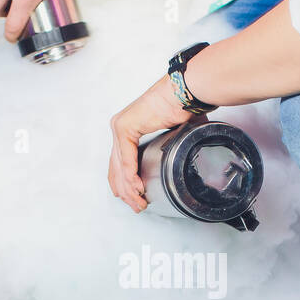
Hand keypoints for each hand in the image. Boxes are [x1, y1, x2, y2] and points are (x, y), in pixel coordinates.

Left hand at [108, 77, 194, 212]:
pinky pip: (126, 158)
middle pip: (116, 167)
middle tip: (136, 206)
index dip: (123, 183)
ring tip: (138, 202)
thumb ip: (169, 148)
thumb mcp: (171, 135)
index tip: (131, 198)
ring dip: (129, 188)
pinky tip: (137, 187)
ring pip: (120, 166)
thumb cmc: (181, 108)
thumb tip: (182, 159)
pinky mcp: (124, 128)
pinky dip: (131, 175)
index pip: (118, 162)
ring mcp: (119, 127)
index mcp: (127, 128)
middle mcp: (120, 127)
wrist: (183, 93)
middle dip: (126, 191)